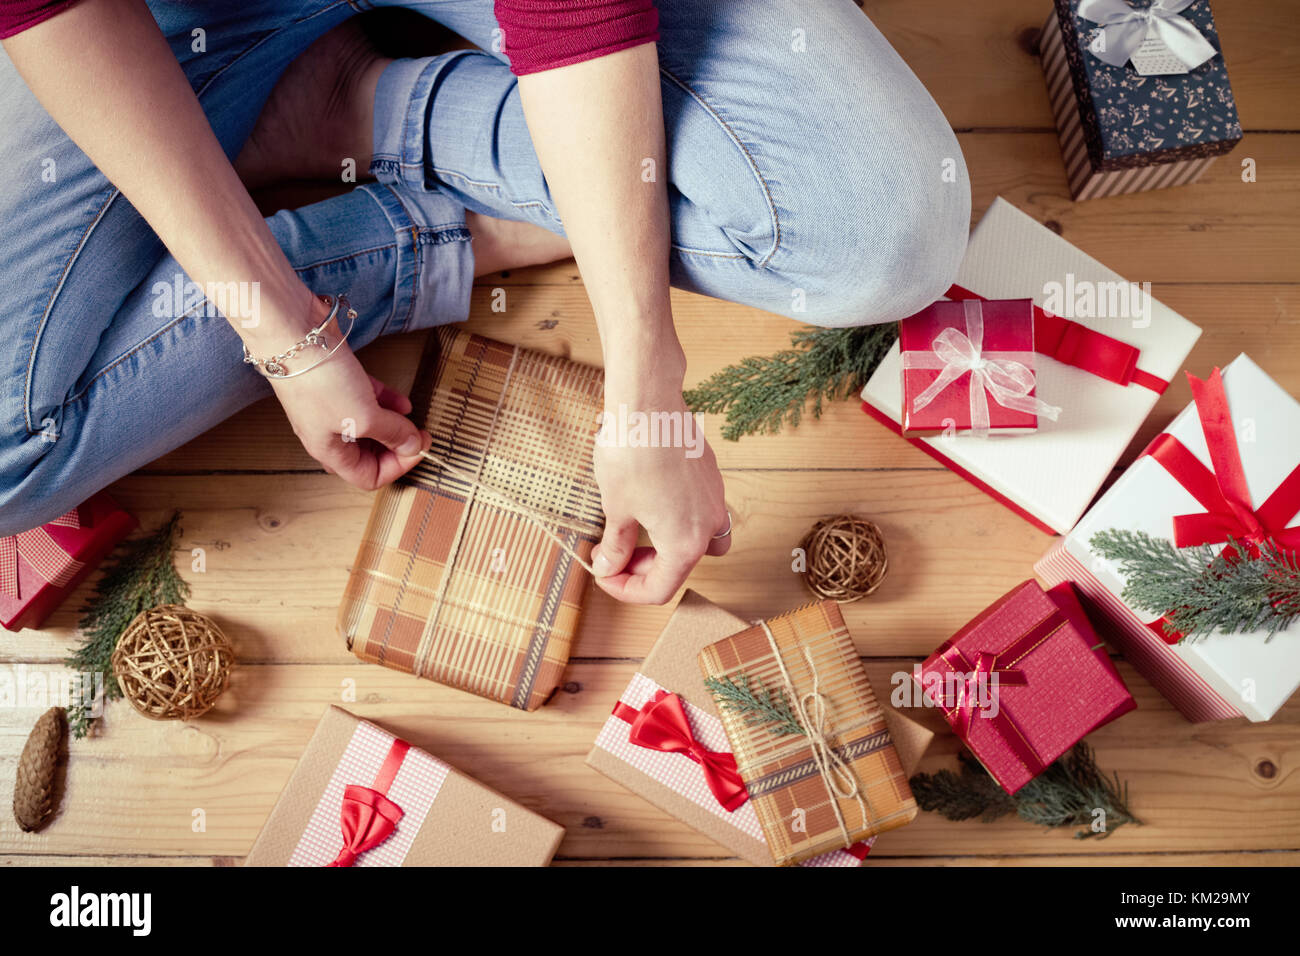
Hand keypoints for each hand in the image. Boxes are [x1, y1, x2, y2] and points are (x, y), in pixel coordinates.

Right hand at [269, 341, 428, 490]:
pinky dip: (385, 402)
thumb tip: (413, 446)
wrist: (294, 334)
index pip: (368, 476)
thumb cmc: (320, 382)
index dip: (397, 467)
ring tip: (412, 417)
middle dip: (396, 446)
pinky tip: (403, 400)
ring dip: (393, 424)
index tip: (417, 448)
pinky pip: (366, 400)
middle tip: (419, 435)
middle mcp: (327, 433)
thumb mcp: (364, 416)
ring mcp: (332, 407)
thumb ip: (392, 433)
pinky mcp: (338, 383)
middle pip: (368, 453)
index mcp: (329, 451)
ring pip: (369, 426)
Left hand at [591, 393, 729, 604]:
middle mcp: (709, 526)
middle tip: (613, 556)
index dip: (627, 590)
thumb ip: (616, 544)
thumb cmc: (631, 455)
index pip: (659, 589)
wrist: (648, 404)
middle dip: (645, 569)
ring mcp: (715, 499)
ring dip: (668, 548)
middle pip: (681, 567)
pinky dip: (677, 520)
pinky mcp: (711, 476)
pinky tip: (649, 503)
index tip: (605, 576)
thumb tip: (610, 565)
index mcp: (685, 544)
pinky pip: (701, 512)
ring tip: (636, 533)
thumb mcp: (615, 508)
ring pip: (700, 542)